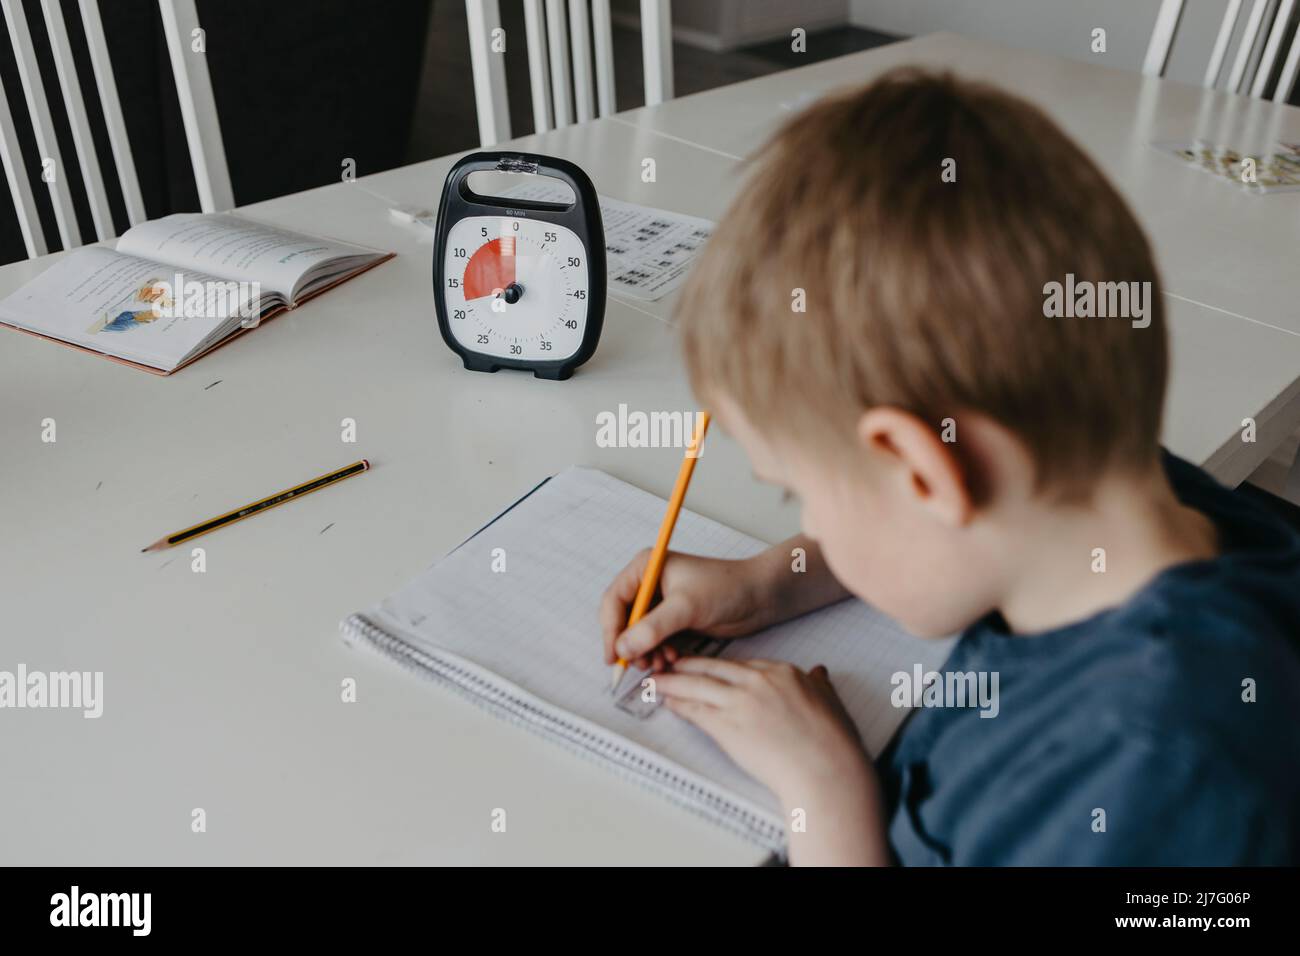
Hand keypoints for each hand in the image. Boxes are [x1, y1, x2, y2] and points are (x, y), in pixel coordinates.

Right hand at [599, 551, 775, 670]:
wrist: (759, 597)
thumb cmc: (727, 588)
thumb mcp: (686, 607)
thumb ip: (652, 627)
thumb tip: (623, 648)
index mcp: (646, 567)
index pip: (614, 600)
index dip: (611, 630)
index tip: (614, 656)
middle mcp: (649, 583)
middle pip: (622, 619)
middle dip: (629, 644)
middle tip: (640, 664)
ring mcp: (660, 602)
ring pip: (637, 634)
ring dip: (644, 652)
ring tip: (660, 663)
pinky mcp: (673, 619)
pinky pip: (653, 641)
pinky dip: (658, 652)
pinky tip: (671, 659)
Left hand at [655, 658, 890, 864]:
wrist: (824, 770)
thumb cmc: (831, 743)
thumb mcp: (830, 701)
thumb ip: (819, 684)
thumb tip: (819, 674)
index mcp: (782, 672)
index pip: (740, 663)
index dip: (718, 666)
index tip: (707, 666)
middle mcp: (757, 681)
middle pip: (712, 668)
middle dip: (687, 665)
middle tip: (670, 663)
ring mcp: (739, 701)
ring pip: (696, 685)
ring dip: (672, 681)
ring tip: (656, 680)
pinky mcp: (726, 725)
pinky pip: (694, 710)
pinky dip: (677, 704)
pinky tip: (667, 702)